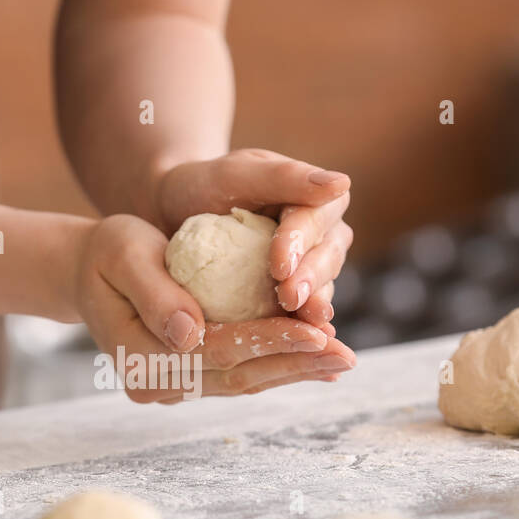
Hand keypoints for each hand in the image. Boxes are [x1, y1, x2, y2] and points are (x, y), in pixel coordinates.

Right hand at [74, 214, 356, 402]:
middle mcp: (156, 383)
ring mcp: (173, 387)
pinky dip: (279, 367)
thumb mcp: (123, 254)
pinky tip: (314, 362)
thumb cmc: (107, 252)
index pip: (216, 352)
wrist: (88, 272)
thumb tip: (191, 335)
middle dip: (294, 364)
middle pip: (236, 376)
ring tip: (340, 360)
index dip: (268, 341)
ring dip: (294, 371)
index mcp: (139, 356)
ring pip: (243, 383)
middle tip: (345, 355)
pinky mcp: (190, 379)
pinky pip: (240, 377)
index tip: (314, 329)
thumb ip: (155, 293)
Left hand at [153, 148, 352, 334]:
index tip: (280, 267)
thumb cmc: (204, 185)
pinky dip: (295, 328)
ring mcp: (310, 268)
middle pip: (326, 258)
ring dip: (309, 307)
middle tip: (289, 299)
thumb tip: (342, 182)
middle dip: (310, 280)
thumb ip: (284, 176)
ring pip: (321, 289)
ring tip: (297, 324)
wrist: (176, 213)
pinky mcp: (292, 296)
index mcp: (317, 197)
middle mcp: (323, 234)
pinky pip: (300, 314)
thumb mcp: (236, 173)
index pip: (316, 219)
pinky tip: (289, 345)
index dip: (300, 243)